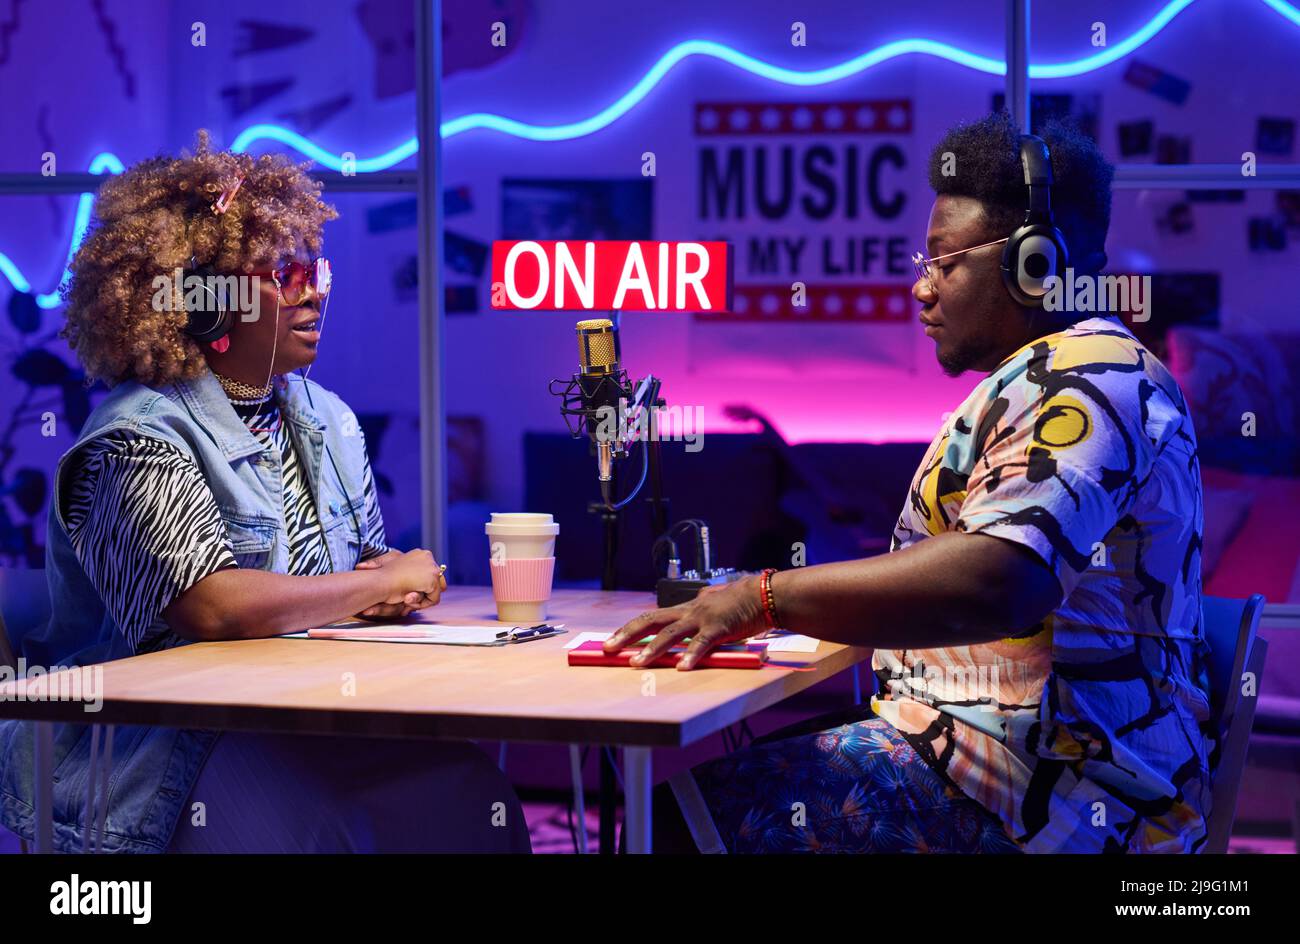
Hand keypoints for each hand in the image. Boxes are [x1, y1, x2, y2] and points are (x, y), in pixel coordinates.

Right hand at [356, 549, 446, 617]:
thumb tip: (412, 579)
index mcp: (420, 553)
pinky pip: (434, 599)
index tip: (408, 593)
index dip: (422, 586)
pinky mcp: (433, 579)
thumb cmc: (382, 578)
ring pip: (436, 591)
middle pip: (439, 580)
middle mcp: (428, 556)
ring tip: (406, 598)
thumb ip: (411, 574)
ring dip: (423, 598)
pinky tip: (408, 599)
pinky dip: (422, 604)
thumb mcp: (397, 569)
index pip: (431, 573)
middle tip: (409, 598)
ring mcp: (432, 567)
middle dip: (427, 592)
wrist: (378, 581)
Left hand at [602, 576, 766, 670]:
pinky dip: (691, 656)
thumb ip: (696, 618)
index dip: (629, 629)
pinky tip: (682, 668)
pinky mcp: (718, 627)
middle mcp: (688, 612)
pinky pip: (702, 643)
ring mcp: (702, 619)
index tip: (613, 641)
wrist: (761, 595)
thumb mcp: (711, 609)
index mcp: (684, 609)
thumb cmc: (738, 605)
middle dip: (627, 635)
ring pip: (671, 634)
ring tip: (636, 663)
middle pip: (650, 621)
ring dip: (652, 650)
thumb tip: (686, 628)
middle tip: (608, 648)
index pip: (650, 618)